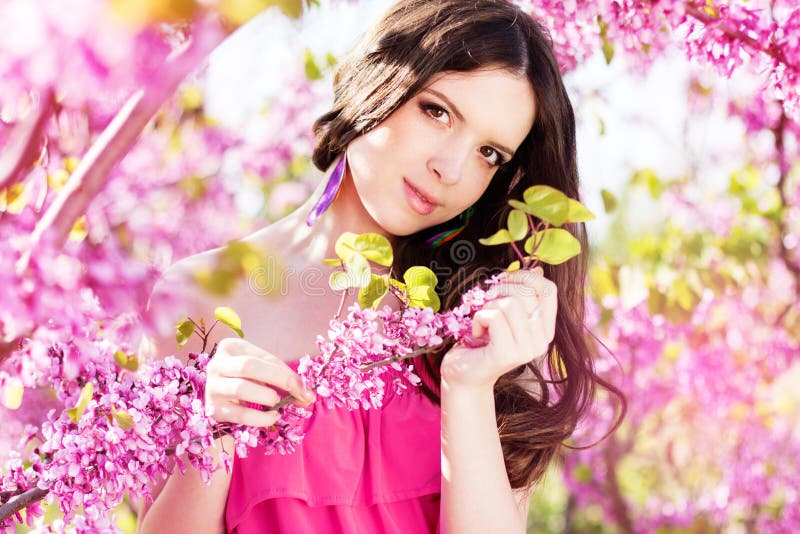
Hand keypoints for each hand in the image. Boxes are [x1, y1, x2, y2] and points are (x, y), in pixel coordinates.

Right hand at [204, 338, 315, 426]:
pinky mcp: (213, 409)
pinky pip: (240, 414)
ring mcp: (212, 387)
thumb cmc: (247, 379)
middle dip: (278, 380)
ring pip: (240, 388)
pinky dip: (261, 418)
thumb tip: (308, 396)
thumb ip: (283, 378)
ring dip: (266, 396)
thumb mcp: (263, 371)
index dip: (286, 373)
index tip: (305, 389)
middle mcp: (216, 364)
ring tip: (277, 402)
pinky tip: (272, 416)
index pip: (263, 357)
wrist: (223, 400)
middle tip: (296, 393)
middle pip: (248, 366)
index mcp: (230, 347)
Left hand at [441, 267, 556, 390]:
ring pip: (510, 303)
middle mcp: (542, 341)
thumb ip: (521, 295)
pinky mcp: (508, 354)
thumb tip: (537, 269)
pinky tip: (477, 332)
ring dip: (488, 306)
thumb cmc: (482, 341)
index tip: (505, 279)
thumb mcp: (504, 313)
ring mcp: (527, 350)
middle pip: (526, 293)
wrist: (464, 374)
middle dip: (500, 290)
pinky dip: (479, 318)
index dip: (526, 276)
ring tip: (483, 321)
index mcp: (545, 329)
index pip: (549, 290)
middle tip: (487, 303)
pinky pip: (494, 317)